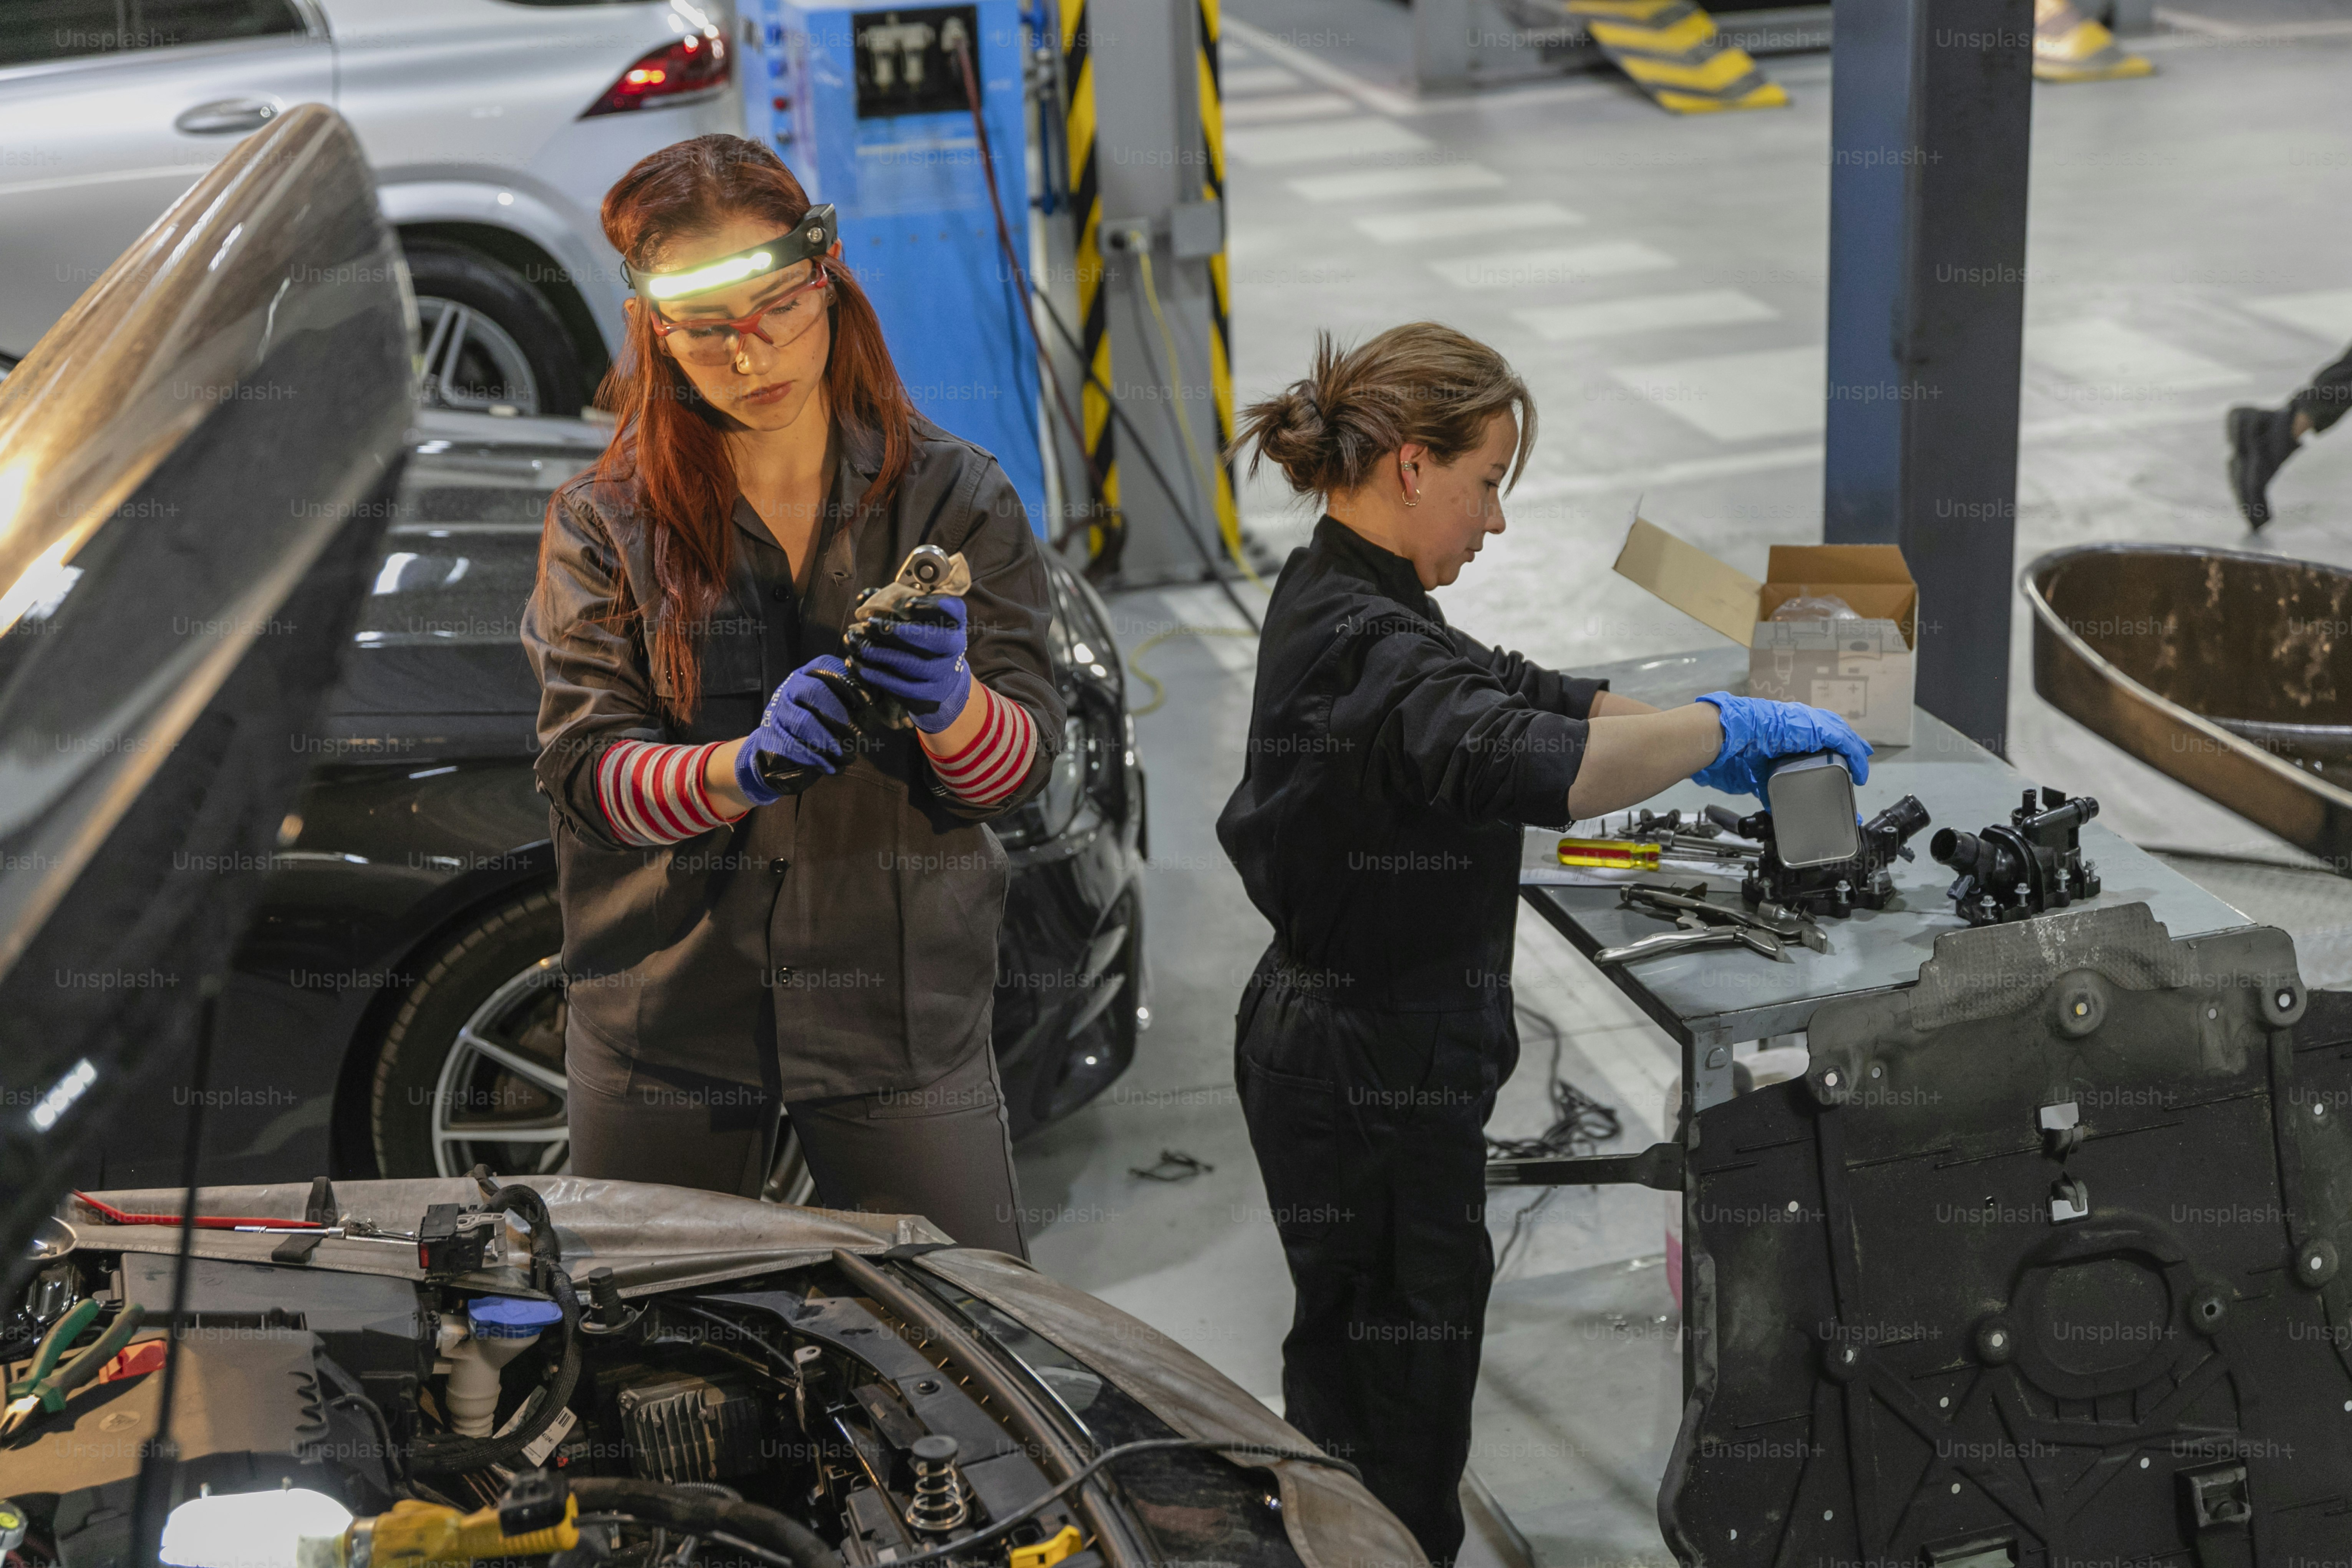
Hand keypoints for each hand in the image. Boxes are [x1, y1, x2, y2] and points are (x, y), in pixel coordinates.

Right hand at [734, 656, 860, 804]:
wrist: (779, 754)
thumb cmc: (818, 726)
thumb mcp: (836, 709)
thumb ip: (858, 701)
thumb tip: (885, 696)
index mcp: (808, 675)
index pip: (826, 667)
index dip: (848, 682)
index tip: (867, 702)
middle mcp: (791, 688)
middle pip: (815, 690)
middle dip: (840, 713)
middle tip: (858, 733)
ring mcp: (778, 711)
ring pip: (804, 721)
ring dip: (828, 739)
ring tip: (845, 754)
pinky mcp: (770, 736)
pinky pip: (793, 745)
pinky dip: (815, 758)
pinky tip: (830, 767)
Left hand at [849, 595, 971, 732]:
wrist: (944, 677)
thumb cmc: (924, 637)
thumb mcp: (919, 618)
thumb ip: (894, 603)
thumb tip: (863, 597)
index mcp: (955, 622)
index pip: (953, 610)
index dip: (931, 606)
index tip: (906, 605)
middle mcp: (955, 646)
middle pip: (933, 639)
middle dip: (898, 632)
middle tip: (869, 624)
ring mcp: (945, 671)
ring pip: (916, 665)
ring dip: (884, 655)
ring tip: (860, 646)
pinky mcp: (932, 692)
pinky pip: (906, 688)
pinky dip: (882, 678)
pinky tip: (863, 669)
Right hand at [1689, 692, 1871, 799]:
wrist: (1735, 733)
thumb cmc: (1740, 746)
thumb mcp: (1760, 771)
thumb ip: (1769, 785)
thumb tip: (1771, 805)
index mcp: (1789, 730)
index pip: (1818, 736)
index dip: (1832, 747)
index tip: (1842, 761)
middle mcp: (1803, 724)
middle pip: (1836, 734)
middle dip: (1850, 749)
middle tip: (1858, 764)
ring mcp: (1812, 724)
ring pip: (1843, 737)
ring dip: (1855, 753)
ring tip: (1862, 771)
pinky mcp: (1818, 728)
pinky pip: (1844, 741)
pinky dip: (1854, 755)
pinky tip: (1860, 768)